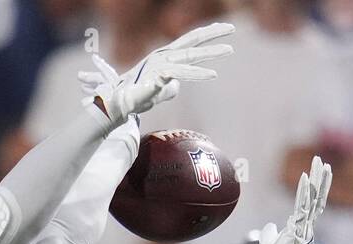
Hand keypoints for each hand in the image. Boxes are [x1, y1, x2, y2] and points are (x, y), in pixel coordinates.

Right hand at [77, 22, 233, 125]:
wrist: (119, 105)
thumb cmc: (137, 98)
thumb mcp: (158, 90)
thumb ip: (170, 86)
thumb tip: (177, 86)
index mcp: (164, 57)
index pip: (189, 42)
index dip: (206, 34)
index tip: (223, 29)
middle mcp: (163, 56)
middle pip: (192, 41)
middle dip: (213, 34)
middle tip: (232, 29)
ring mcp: (160, 64)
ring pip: (190, 56)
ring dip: (211, 53)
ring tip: (229, 50)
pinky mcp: (158, 75)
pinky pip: (183, 73)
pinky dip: (199, 73)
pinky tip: (213, 74)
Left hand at [255, 155, 331, 243]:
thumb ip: (269, 236)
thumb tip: (269, 227)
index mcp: (299, 230)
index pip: (309, 205)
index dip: (312, 189)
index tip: (315, 174)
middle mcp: (305, 228)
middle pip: (315, 199)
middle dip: (319, 180)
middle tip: (321, 161)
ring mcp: (303, 230)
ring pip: (313, 200)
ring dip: (316, 180)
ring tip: (319, 163)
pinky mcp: (297, 232)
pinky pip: (302, 208)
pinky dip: (303, 192)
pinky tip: (306, 177)